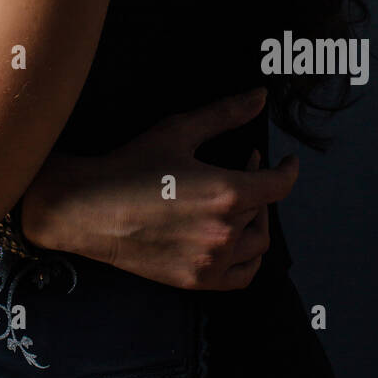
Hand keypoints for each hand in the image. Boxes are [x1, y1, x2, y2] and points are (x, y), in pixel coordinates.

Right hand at [23, 88, 298, 290]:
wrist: (90, 208)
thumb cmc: (131, 167)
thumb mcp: (178, 131)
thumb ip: (224, 114)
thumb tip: (258, 98)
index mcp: (226, 193)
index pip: (278, 185)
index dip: (287, 170)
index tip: (286, 162)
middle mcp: (224, 232)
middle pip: (263, 209)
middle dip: (258, 186)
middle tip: (242, 168)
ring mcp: (211, 261)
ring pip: (257, 243)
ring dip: (255, 220)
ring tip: (239, 204)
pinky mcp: (197, 280)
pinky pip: (242, 275)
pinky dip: (247, 258)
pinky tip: (235, 240)